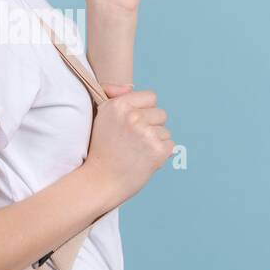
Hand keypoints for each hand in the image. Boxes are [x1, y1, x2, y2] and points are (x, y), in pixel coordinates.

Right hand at [83, 89, 172, 205]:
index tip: (132, 124)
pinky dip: (161, 154)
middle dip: (151, 127)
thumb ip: (114, 97)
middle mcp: (133, 116)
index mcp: (119, 105)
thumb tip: (129, 87)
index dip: (144, 111)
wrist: (99, 181)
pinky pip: (171, 145)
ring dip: (155, 142)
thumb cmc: (101, 150)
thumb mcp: (102, 117)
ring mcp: (146, 133)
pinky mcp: (157, 150)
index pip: (151, 97)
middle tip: (132, 142)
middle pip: (161, 114)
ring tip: (136, 153)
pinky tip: (144, 160)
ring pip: (166, 131)